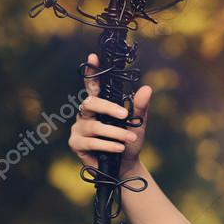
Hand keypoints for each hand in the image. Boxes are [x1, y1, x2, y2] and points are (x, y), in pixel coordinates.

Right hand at [67, 52, 152, 174]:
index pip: (93, 85)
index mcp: (99, 105)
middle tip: (125, 115)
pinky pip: (91, 141)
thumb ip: (140, 106)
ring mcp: (79, 128)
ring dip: (114, 133)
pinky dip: (108, 144)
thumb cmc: (129, 141)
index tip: (93, 57)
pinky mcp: (76, 143)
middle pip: (90, 102)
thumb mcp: (138, 123)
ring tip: (129, 139)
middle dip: (108, 107)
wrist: (126, 166)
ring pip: (95, 126)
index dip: (91, 71)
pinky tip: (119, 147)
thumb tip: (147, 88)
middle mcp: (85, 113)